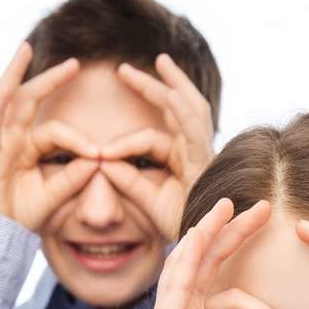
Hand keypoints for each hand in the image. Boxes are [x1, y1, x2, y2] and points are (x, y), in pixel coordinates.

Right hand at [0, 43, 100, 231]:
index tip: (100, 155)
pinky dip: (1, 95)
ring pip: (7, 99)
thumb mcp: (55, 195)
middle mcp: (12, 139)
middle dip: (51, 79)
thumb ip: (74, 177)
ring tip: (27, 47)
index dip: (79, 141)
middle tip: (75, 63)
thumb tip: (98, 158)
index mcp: (29, 149)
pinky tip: (9, 76)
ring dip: (17, 72)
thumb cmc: (21, 217)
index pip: (57, 133)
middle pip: (31, 99)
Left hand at [98, 54, 215, 238]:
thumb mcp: (148, 202)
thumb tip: (102, 160)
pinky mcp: (208, 160)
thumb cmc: (182, 228)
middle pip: (181, 108)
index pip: (154, 139)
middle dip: (159, 85)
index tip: (99, 153)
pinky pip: (197, 129)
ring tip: (159, 61)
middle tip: (127, 68)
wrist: (206, 247)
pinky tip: (172, 92)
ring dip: (175, 83)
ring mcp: (207, 154)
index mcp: (185, 161)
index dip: (125, 144)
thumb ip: (128, 181)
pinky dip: (184, 108)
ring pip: (194, 109)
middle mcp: (199, 153)